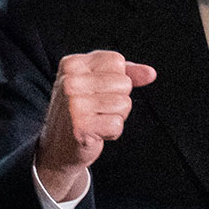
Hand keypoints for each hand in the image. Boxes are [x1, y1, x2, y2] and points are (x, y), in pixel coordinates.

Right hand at [36, 51, 155, 200]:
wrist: (57, 147)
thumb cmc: (82, 111)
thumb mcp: (98, 84)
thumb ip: (126, 73)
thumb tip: (151, 74)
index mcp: (71, 64)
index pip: (116, 61)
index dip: (116, 79)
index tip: (97, 91)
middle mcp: (70, 81)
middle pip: (124, 83)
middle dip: (118, 99)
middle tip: (96, 109)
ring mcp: (74, 104)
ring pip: (124, 104)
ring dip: (116, 116)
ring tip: (96, 120)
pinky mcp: (81, 126)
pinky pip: (118, 125)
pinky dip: (112, 132)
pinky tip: (95, 132)